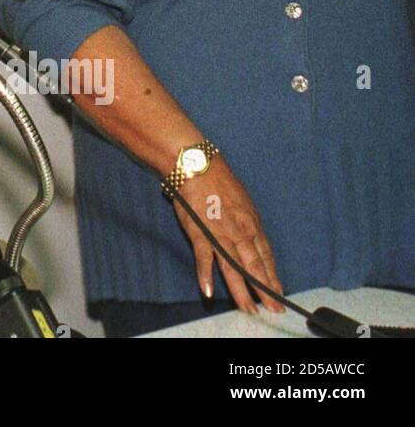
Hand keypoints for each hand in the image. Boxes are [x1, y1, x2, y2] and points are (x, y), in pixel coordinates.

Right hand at [172, 156, 285, 314]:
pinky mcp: (200, 232)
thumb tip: (252, 238)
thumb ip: (248, 222)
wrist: (197, 165)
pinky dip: (205, 275)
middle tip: (273, 310)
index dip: (273, 277)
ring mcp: (220, 234)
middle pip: (255, 267)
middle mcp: (240, 233)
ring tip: (249, 310)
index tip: (279, 293)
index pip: (266, 257)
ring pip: (234, 268)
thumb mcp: (243, 201)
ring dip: (241, 291)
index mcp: (252, 224)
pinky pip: (204, 258)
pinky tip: (209, 293)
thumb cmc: (219, 180)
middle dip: (265, 290)